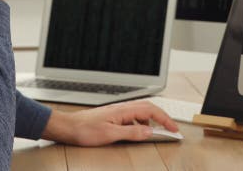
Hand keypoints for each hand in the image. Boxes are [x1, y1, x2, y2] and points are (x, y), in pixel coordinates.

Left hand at [40, 102, 179, 145]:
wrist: (69, 127)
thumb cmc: (85, 130)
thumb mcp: (110, 135)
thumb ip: (131, 133)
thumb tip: (149, 132)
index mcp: (123, 110)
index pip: (151, 110)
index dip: (164, 119)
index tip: (173, 128)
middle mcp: (122, 108)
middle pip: (148, 108)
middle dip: (162, 117)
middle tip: (171, 128)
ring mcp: (117, 111)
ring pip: (141, 112)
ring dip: (152, 120)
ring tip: (157, 131)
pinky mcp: (113, 116)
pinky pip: (132, 116)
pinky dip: (141, 123)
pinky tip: (138, 132)